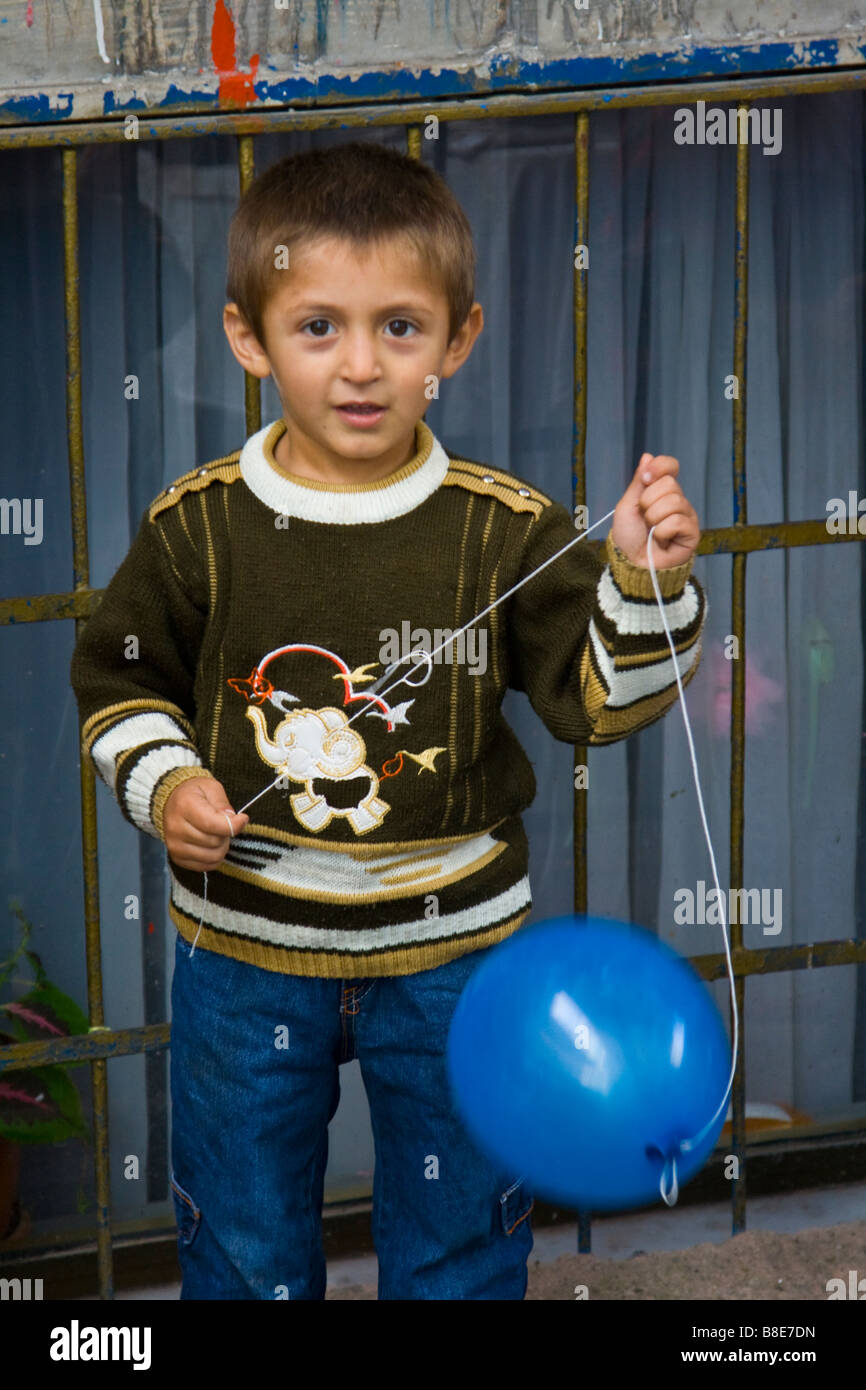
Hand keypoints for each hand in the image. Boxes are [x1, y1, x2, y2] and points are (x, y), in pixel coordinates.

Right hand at [163, 777, 248, 870]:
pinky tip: (210, 844)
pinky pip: (206, 866)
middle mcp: (175, 827)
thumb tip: (233, 821)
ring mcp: (174, 845)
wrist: (172, 801)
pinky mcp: (177, 858)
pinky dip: (214, 857)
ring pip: (212, 856)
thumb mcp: (211, 788)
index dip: (234, 825)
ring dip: (221, 846)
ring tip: (216, 833)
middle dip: (226, 833)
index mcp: (184, 805)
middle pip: (215, 841)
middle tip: (222, 823)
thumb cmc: (195, 794)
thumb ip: (223, 804)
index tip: (243, 818)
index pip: (214, 824)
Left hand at [611, 453, 700, 569]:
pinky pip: (677, 521)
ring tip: (651, 531)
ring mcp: (686, 516)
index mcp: (661, 491)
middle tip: (644, 518)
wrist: (632, 563)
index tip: (645, 479)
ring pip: (674, 501)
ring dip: (654, 518)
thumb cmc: (629, 537)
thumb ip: (638, 482)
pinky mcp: (692, 532)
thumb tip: (648, 456)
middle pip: (669, 484)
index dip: (659, 467)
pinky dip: (662, 532)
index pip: (670, 466)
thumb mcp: (627, 506)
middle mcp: (677, 500)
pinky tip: (661, 540)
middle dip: (648, 502)